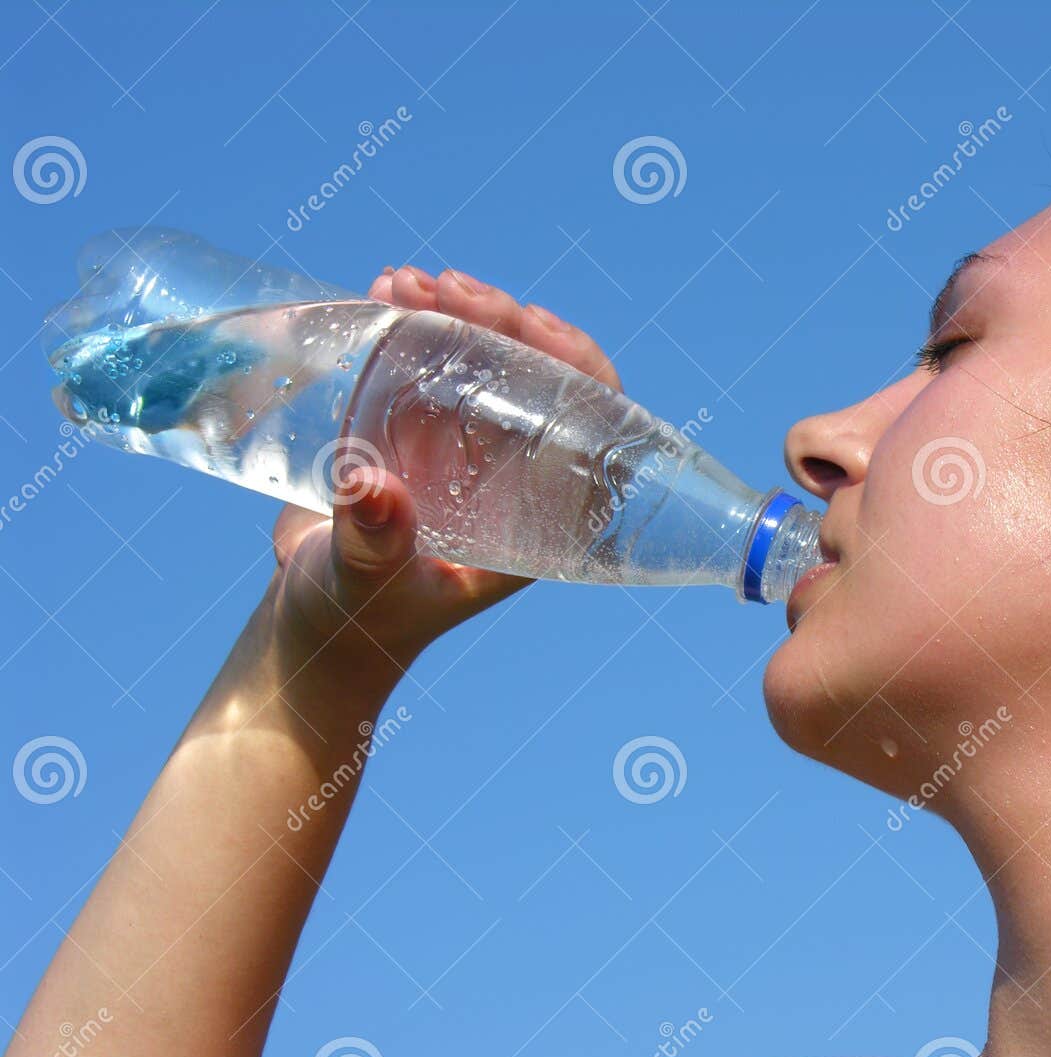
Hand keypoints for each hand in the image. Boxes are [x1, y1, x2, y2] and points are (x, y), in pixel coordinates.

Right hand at [265, 266, 622, 682]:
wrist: (309, 627)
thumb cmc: (354, 621)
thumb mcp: (366, 581)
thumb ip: (373, 540)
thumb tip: (370, 485)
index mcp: (531, 515)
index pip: (589, 428)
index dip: (576, 366)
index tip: (532, 324)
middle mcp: (505, 476)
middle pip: (535, 379)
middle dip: (502, 322)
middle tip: (450, 290)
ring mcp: (458, 450)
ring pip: (481, 360)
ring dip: (453, 312)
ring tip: (402, 284)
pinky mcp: (407, 433)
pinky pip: (425, 362)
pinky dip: (410, 322)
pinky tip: (384, 289)